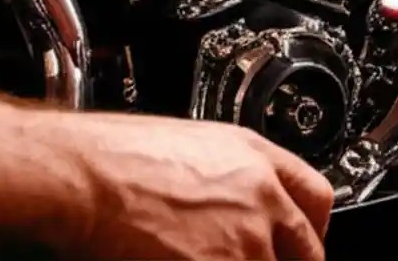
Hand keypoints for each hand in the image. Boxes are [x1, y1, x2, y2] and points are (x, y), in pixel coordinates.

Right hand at [58, 112, 332, 260]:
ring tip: (204, 257)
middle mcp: (261, 198)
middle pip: (306, 250)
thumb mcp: (192, 146)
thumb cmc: (113, 157)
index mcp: (257, 158)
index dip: (311, 231)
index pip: (316, 200)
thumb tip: (235, 203)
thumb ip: (230, 178)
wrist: (81, 177)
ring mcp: (244, 240)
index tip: (304, 244)